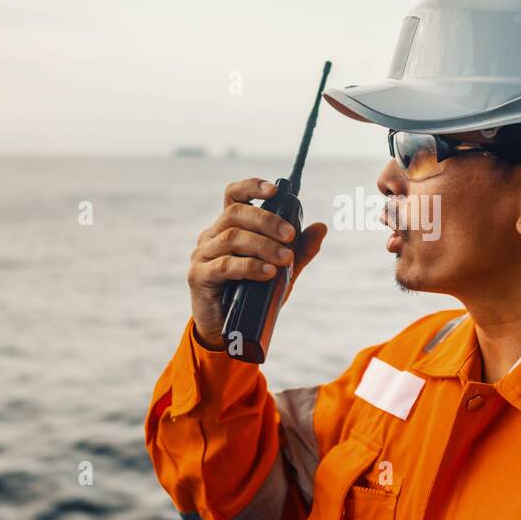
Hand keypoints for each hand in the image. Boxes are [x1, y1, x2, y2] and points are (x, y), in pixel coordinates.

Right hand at [187, 178, 326, 349]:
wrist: (226, 332)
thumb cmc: (251, 295)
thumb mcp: (281, 271)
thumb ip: (299, 250)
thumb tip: (321, 227)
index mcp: (228, 227)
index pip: (234, 196)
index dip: (252, 187)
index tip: (274, 190)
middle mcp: (212, 236)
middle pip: (236, 214)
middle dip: (267, 221)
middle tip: (290, 235)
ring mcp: (202, 255)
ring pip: (232, 238)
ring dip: (263, 246)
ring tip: (285, 258)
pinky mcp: (199, 277)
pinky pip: (225, 265)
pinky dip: (249, 267)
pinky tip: (267, 273)